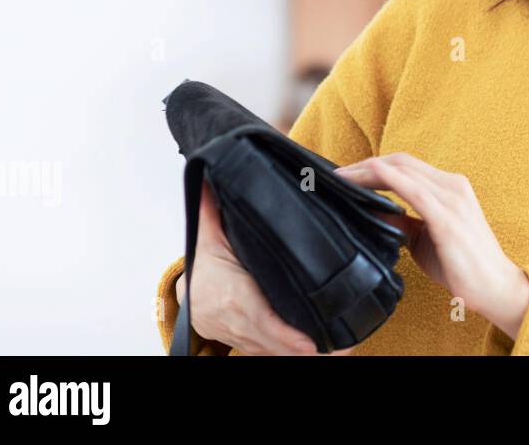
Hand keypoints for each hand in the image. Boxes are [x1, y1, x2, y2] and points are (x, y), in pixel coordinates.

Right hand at [174, 179, 352, 355]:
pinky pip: (269, 354)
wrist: (188, 293)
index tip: (308, 343)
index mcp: (226, 294)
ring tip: (339, 352)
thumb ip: (213, 210)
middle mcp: (231, 321)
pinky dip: (290, 354)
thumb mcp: (209, 236)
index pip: (256, 317)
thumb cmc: (205, 265)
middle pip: (268, 341)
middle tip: (340, 350)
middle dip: (301, 348)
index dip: (282, 333)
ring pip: (270, 352)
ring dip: (299, 354)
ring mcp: (238, 337)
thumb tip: (214, 174)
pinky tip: (321, 353)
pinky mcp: (246, 345)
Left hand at [334, 153, 528, 337]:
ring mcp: (452, 198)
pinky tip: (366, 182)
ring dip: (367, 171)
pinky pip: (412, 190)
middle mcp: (452, 186)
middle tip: (334, 176)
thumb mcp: (424, 239)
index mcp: (450, 188)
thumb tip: (370, 212)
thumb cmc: (462, 265)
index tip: (346, 176)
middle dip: (364, 164)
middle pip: (400, 161)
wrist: (496, 287)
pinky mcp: (448, 217)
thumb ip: (402, 221)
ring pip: (402, 170)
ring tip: (340, 180)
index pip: (405, 165)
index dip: (373, 165)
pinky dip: (386, 180)